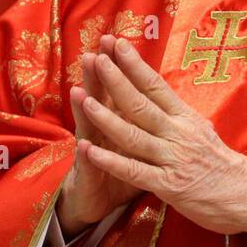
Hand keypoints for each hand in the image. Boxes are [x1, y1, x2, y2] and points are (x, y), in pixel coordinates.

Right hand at [57, 42, 144, 238]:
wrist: (95, 203)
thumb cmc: (121, 172)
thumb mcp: (139, 145)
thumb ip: (146, 122)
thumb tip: (168, 100)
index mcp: (119, 121)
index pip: (122, 89)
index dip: (122, 69)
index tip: (121, 43)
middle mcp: (101, 132)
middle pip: (101, 100)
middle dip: (99, 78)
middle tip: (95, 53)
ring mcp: (91, 153)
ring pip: (88, 128)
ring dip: (84, 110)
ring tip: (78, 90)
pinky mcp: (87, 178)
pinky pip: (89, 168)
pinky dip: (88, 158)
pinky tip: (83, 146)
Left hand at [70, 35, 246, 236]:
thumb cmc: (224, 167)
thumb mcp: (203, 133)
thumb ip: (179, 119)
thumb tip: (162, 99)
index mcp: (186, 119)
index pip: (156, 86)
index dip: (135, 65)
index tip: (117, 44)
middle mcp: (178, 133)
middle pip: (141, 103)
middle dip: (116, 79)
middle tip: (95, 57)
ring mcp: (172, 158)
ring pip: (133, 134)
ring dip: (106, 116)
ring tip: (84, 98)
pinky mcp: (168, 185)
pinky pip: (134, 171)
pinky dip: (110, 160)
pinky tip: (89, 150)